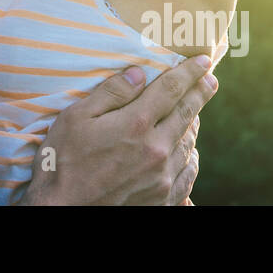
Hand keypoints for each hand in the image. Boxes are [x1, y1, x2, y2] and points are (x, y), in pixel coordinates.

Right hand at [19, 55, 217, 204]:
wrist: (64, 211)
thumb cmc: (62, 161)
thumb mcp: (76, 118)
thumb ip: (111, 93)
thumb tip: (139, 73)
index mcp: (135, 125)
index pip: (170, 90)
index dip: (189, 72)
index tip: (203, 61)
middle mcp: (155, 149)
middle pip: (187, 114)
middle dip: (200, 93)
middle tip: (211, 80)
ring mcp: (161, 177)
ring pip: (189, 143)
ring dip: (194, 124)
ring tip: (195, 113)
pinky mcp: (162, 199)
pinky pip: (187, 174)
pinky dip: (191, 158)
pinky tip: (190, 152)